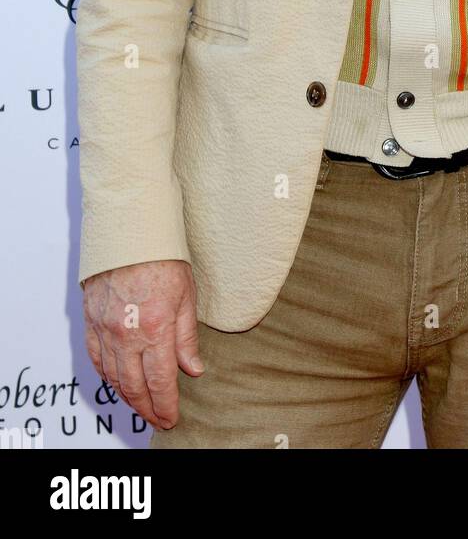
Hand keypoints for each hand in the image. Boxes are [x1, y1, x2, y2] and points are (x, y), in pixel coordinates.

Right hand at [82, 259, 203, 430]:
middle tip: (158, 420)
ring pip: (113, 377)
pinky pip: (96, 358)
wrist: (128, 231)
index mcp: (154, 328)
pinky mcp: (90, 320)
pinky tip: (117, 382)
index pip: (160, 382)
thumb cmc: (162, 257)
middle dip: (147, 409)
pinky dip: (107, 376)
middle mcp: (126, 334)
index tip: (171, 419)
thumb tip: (193, 370)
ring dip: (127, 397)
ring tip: (141, 406)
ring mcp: (104, 328)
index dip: (166, 405)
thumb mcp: (186, 295)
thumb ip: (187, 337)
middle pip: (134, 386)